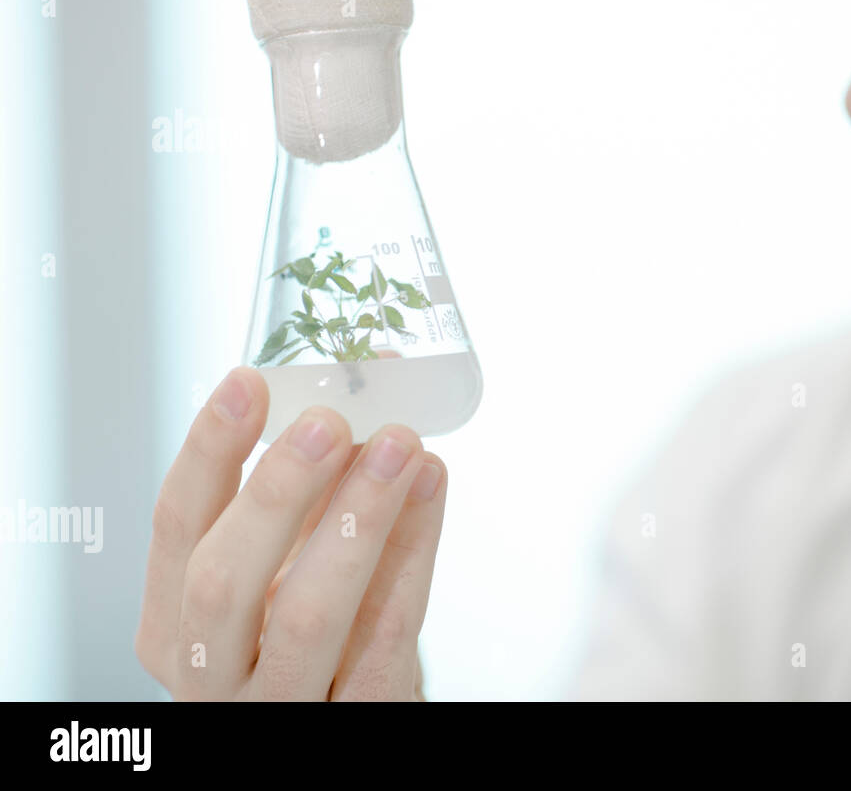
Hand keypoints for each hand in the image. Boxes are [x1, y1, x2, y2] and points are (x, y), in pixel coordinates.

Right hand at [135, 365, 447, 699]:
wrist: (351, 719)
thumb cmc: (315, 643)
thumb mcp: (289, 570)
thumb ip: (315, 488)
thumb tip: (366, 376)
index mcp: (176, 624)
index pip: (176, 528)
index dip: (209, 452)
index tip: (248, 383)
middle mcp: (211, 678)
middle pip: (224, 581)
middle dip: (278, 491)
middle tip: (329, 421)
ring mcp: (280, 708)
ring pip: (308, 616)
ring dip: (358, 518)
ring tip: (401, 446)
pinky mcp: (356, 719)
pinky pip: (385, 637)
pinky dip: (412, 555)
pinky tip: (429, 491)